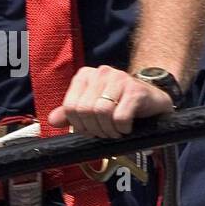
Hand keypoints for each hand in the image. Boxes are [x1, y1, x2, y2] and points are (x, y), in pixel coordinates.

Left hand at [47, 64, 173, 137]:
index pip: (70, 106)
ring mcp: (119, 78)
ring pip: (102, 113)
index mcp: (85, 76)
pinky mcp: (135, 90)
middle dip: (95, 129)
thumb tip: (52, 121)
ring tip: (116, 131)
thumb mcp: (93, 108)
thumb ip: (71, 113)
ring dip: (109, 130)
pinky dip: (122, 129)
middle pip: (85, 111)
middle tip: (106, 133)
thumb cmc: (120, 105)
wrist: (152, 99)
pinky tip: (127, 128)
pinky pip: (120, 117)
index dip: (79, 125)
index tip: (91, 130)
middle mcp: (101, 73)